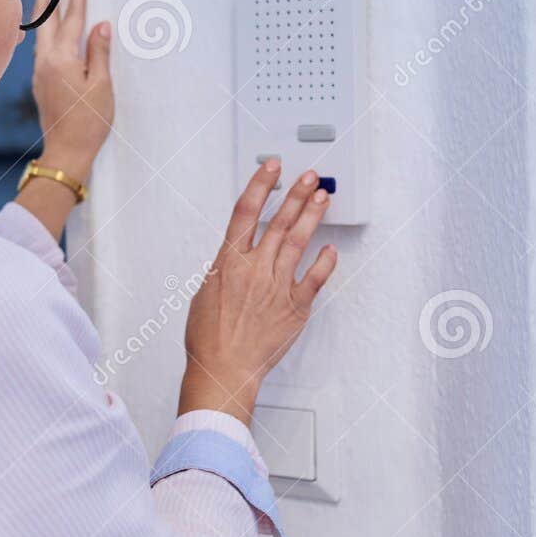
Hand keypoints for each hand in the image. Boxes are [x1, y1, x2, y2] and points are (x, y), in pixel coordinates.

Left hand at [30, 0, 112, 179]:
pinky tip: (47, 26)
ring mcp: (40, 71)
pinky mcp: (40, 81)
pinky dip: (44, 28)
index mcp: (62, 59)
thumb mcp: (101, 86)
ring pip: (42, 31)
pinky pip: (41, 46)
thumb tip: (100, 24)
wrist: (66, 152)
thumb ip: (99, 52)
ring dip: (46, 8)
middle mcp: (45, 61)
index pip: (73, 18)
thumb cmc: (88, 122)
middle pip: (48, 18)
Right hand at [179, 162, 337, 425]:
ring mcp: (277, 287)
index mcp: (228, 262)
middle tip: (311, 176)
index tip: (272, 167)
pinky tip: (330, 249)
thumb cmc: (208, 337)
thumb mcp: (205, 292)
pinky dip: (324, 262)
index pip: (246, 211)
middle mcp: (255, 269)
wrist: (224, 369)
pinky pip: (314, 279)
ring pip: (298, 242)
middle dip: (296, 194)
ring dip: (311, 216)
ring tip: (323, 198)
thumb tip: (236, 255)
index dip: (261, 185)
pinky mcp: (295, 307)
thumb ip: (225, 268)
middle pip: (279, 221)